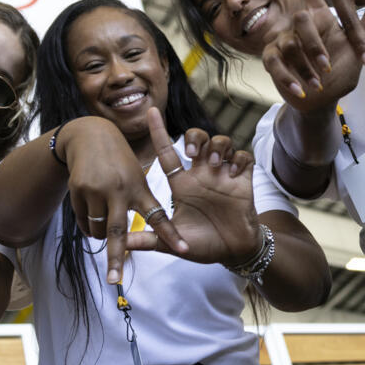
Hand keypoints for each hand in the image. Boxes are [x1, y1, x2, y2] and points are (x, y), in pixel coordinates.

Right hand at [58, 116, 187, 283]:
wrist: (90, 136)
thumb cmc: (120, 159)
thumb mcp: (136, 175)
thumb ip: (142, 202)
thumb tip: (147, 232)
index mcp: (139, 187)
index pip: (158, 215)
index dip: (170, 234)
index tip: (184, 250)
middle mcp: (118, 190)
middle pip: (117, 231)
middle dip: (115, 259)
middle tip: (115, 280)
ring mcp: (96, 190)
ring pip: (97, 230)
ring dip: (102, 238)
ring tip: (106, 230)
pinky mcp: (78, 190)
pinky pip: (83, 221)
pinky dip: (89, 226)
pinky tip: (93, 215)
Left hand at [125, 109, 258, 265]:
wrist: (233, 253)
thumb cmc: (202, 244)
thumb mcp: (173, 242)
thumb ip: (148, 240)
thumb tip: (121, 243)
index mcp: (182, 184)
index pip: (167, 152)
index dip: (159, 131)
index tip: (150, 111)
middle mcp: (201, 174)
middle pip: (197, 138)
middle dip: (194, 138)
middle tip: (192, 154)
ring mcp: (223, 175)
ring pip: (220, 142)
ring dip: (217, 146)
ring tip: (214, 164)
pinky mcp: (243, 180)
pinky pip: (243, 156)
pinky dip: (238, 159)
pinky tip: (233, 173)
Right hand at [261, 0, 364, 114]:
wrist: (318, 100)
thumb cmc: (340, 71)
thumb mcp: (356, 44)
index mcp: (316, 15)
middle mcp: (296, 25)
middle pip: (304, 22)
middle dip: (315, 47)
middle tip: (327, 69)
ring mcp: (282, 41)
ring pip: (292, 45)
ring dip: (307, 67)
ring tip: (319, 84)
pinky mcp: (271, 60)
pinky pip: (278, 67)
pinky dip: (291, 81)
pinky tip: (302, 92)